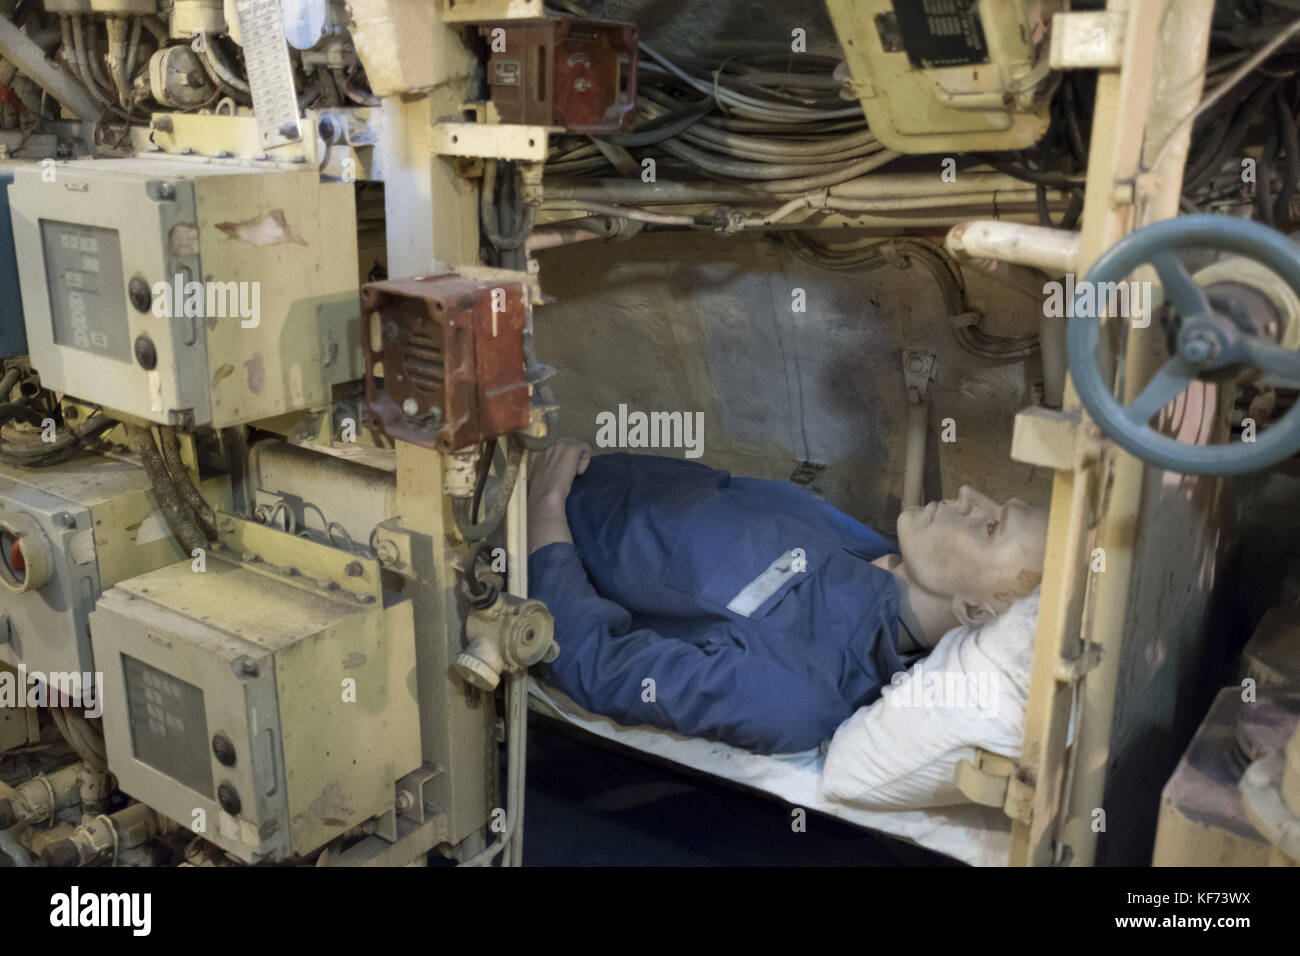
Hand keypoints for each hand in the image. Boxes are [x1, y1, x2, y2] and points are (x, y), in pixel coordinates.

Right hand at [527, 438, 591, 552]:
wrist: (544, 501)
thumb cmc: (542, 502)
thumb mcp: (541, 488)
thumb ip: (546, 482)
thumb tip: (554, 486)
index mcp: (540, 459)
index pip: (558, 449)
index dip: (567, 459)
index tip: (569, 473)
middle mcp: (548, 450)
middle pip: (568, 443)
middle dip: (575, 455)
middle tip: (575, 474)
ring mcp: (558, 449)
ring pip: (576, 444)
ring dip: (580, 458)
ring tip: (576, 474)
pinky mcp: (569, 451)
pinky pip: (584, 448)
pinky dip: (585, 460)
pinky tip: (579, 473)